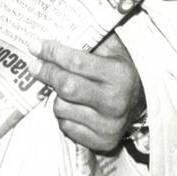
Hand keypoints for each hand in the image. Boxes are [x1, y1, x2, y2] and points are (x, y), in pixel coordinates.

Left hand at [32, 31, 143, 152]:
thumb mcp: (112, 49)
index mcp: (119, 75)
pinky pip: (66, 127)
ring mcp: (109, 125)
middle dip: (46, 73)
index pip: (77, 62)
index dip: (52, 52)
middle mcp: (115, 101)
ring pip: (61, 108)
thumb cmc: (120, 70)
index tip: (35, 45)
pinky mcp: (102, 142)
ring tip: (62, 89)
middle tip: (34, 65)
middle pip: (67, 86)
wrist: (142, 103)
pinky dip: (64, 115)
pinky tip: (72, 106)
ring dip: (56, 97)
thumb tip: (52, 33)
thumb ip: (88, 40)